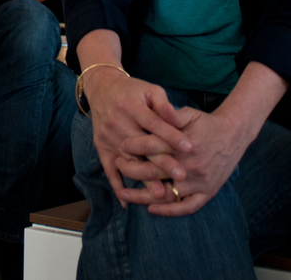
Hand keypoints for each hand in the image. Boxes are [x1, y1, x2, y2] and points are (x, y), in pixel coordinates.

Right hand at [82, 68, 193, 206]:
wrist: (102, 89)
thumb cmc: (133, 91)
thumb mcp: (150, 90)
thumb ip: (163, 104)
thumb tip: (175, 116)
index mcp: (131, 107)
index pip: (155, 124)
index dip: (172, 136)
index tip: (189, 147)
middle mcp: (118, 124)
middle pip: (143, 147)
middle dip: (163, 162)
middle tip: (181, 175)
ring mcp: (108, 138)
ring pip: (129, 162)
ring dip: (145, 179)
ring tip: (162, 194)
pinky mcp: (102, 148)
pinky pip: (108, 169)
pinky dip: (117, 185)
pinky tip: (126, 200)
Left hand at [116, 104, 249, 216]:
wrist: (235, 134)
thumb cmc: (208, 123)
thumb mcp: (190, 114)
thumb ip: (171, 114)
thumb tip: (157, 109)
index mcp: (184, 145)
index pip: (154, 146)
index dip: (135, 146)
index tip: (121, 145)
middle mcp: (191, 166)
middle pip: (155, 171)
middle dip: (132, 169)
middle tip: (117, 164)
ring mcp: (200, 182)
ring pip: (167, 193)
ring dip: (143, 195)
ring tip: (123, 193)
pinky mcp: (208, 191)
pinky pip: (187, 207)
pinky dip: (169, 210)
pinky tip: (152, 208)